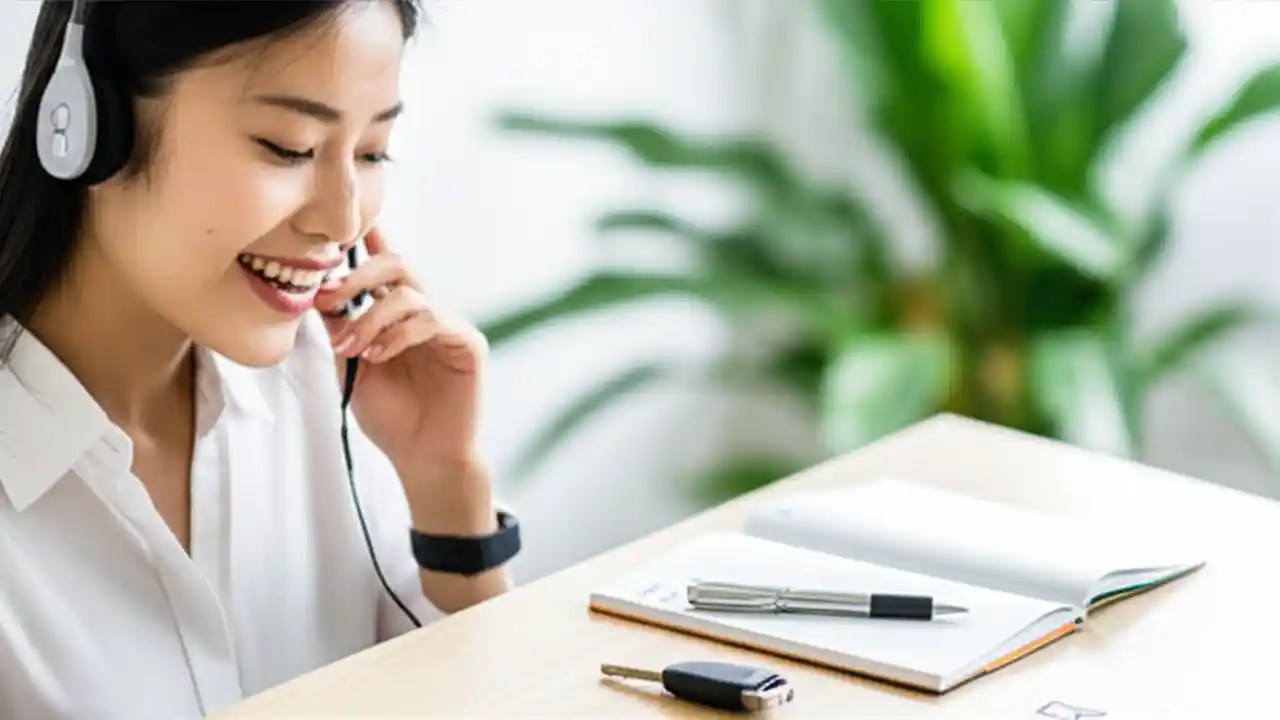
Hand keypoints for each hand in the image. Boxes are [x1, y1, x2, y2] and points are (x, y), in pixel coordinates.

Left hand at [313, 227, 488, 475]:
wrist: (421, 458)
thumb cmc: (391, 417)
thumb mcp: (350, 367)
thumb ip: (340, 328)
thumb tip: (315, 291)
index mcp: (397, 314)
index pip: (383, 267)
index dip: (367, 241)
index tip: (340, 232)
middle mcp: (424, 312)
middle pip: (397, 264)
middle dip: (357, 275)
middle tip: (327, 296)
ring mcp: (448, 325)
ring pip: (409, 293)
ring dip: (371, 318)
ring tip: (353, 348)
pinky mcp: (468, 342)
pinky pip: (432, 319)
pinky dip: (398, 334)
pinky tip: (379, 356)